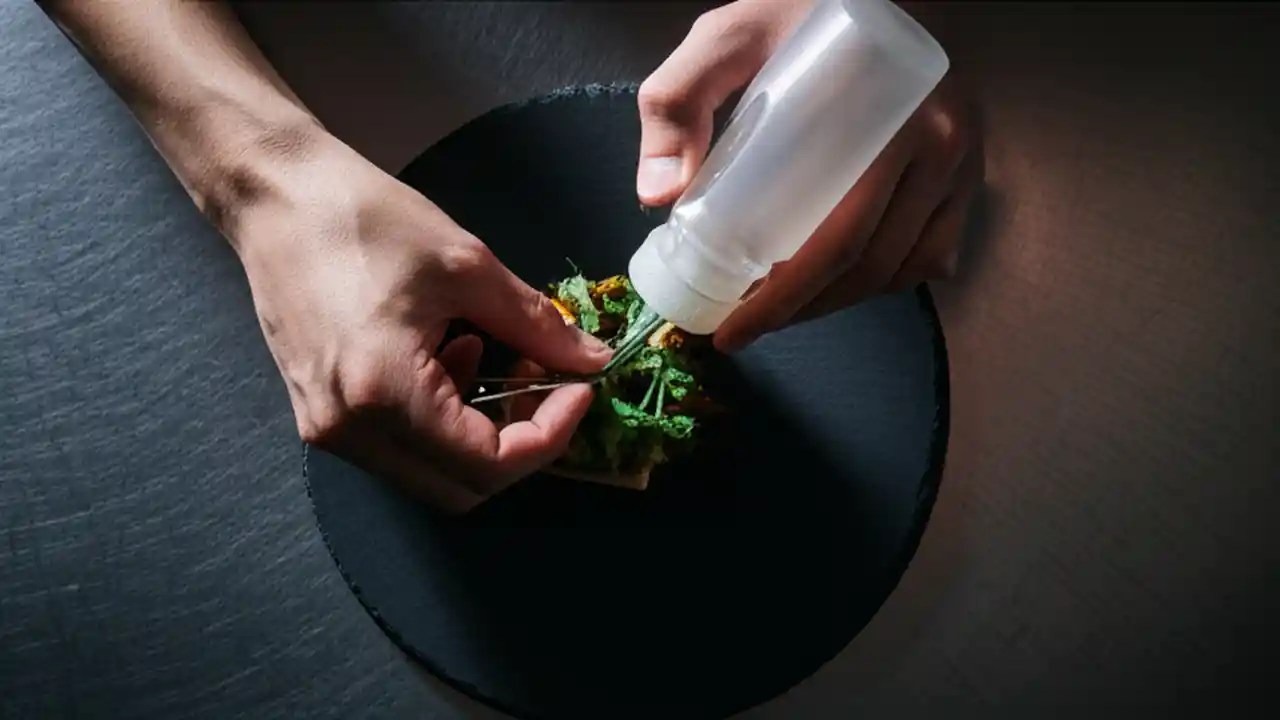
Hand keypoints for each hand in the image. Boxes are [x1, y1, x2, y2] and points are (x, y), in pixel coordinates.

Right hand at [232, 130, 610, 512]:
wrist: (274, 195)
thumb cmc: (361, 218)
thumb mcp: (466, 265)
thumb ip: (534, 324)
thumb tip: (590, 359)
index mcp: (383, 393)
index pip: (489, 464)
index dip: (550, 435)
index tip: (579, 389)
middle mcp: (348, 429)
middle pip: (462, 488)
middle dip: (519, 442)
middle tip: (547, 382)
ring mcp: (328, 429)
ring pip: (432, 472)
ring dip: (480, 430)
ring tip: (495, 354)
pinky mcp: (321, 414)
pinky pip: (399, 447)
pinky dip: (443, 418)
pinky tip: (451, 352)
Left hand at [636, 0, 982, 351]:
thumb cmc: (801, 6)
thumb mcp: (727, 37)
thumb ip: (679, 101)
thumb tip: (658, 198)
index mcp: (893, 118)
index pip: (839, 239)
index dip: (785, 299)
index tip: (732, 327)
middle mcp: (942, 146)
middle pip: (870, 264)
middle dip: (802, 313)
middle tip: (744, 330)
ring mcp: (964, 161)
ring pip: (903, 267)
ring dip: (840, 303)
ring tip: (780, 311)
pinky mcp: (970, 170)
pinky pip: (934, 250)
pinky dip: (886, 281)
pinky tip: (839, 285)